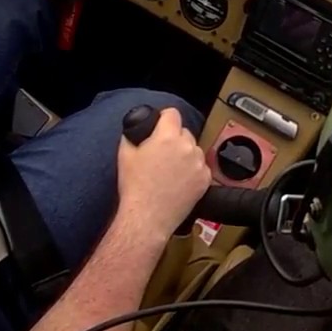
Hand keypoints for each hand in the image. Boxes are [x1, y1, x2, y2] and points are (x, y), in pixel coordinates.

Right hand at [116, 107, 210, 236]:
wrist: (147, 217)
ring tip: (171, 171)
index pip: (172, 113)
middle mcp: (187, 147)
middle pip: (184, 132)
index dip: (164, 118)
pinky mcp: (206, 179)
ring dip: (185, 155)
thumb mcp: (125, 155)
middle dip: (174, 139)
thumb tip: (138, 128)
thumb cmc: (135, 188)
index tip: (161, 125)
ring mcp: (199, 163)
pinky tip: (180, 182)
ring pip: (194, 149)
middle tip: (162, 154)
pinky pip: (201, 166)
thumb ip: (132, 135)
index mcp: (167, 137)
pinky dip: (193, 171)